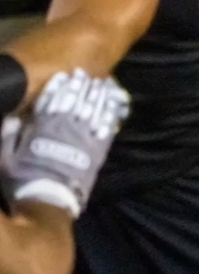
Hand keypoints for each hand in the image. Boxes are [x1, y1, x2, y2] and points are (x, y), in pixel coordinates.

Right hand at [1, 70, 129, 216]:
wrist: (49, 199)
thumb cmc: (23, 179)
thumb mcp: (6, 158)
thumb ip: (7, 136)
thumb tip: (10, 118)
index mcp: (42, 127)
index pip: (52, 100)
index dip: (59, 86)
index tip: (64, 75)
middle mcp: (65, 127)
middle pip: (74, 100)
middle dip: (79, 85)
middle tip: (83, 74)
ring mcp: (84, 137)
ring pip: (93, 109)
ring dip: (96, 94)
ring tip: (99, 83)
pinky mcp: (98, 149)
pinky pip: (107, 126)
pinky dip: (110, 112)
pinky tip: (113, 103)